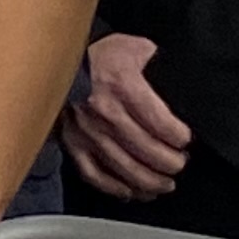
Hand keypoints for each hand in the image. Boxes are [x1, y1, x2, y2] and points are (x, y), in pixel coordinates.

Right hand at [60, 32, 192, 202]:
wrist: (53, 57)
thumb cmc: (97, 53)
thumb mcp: (133, 46)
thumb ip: (158, 63)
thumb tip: (183, 79)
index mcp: (123, 85)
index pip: (162, 124)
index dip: (180, 138)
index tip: (185, 140)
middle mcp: (105, 113)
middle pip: (148, 151)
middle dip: (171, 163)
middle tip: (180, 164)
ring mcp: (87, 132)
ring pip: (126, 169)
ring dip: (150, 182)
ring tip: (164, 184)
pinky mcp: (72, 144)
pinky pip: (96, 176)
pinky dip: (116, 189)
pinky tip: (131, 192)